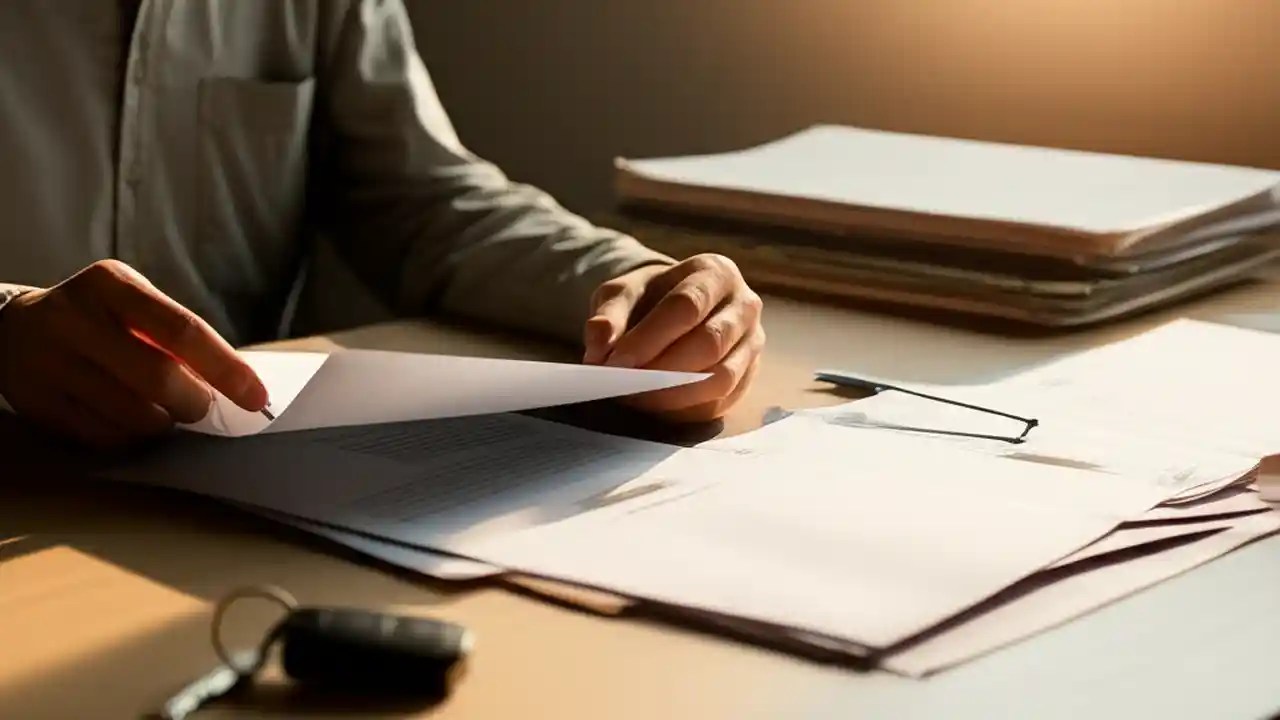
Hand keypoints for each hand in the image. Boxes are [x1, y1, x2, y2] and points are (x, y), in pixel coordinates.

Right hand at [0, 260, 267, 449]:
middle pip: (159, 378)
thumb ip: (177, 336)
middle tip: (202, 408)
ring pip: (133, 415)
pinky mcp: (36, 402)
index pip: (182, 329)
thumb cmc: (100, 318)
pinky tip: (128, 419)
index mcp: (110, 284)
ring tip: (163, 411)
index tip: (258, 397)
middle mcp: (74, 318)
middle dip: (195, 403)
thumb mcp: (133, 304)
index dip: (226, 368)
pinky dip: (131, 437)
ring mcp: (49, 362)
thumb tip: (235, 384)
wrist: (11, 330)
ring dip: (164, 423)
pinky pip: (104, 437)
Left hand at [583, 254, 764, 421]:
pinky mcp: (749, 375)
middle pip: (710, 343)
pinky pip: (723, 401)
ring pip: (722, 377)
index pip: (687, 306)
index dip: (650, 337)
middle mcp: (745, 305)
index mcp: (715, 272)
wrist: (675, 307)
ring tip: (637, 398)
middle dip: (663, 369)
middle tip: (624, 385)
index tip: (615, 362)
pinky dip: (687, 408)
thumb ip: (609, 315)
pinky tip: (657, 406)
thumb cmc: (650, 298)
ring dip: (676, 395)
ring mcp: (753, 342)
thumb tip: (598, 348)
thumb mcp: (623, 294)